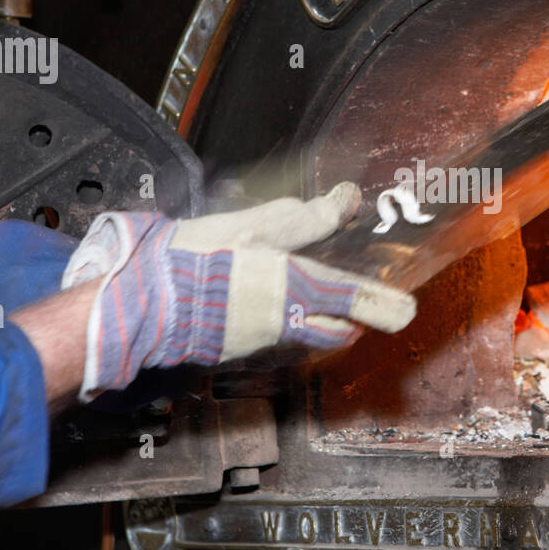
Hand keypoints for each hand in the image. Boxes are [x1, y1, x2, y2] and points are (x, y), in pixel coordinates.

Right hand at [60, 182, 413, 399]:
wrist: (142, 302)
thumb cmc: (196, 258)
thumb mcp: (254, 226)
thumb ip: (305, 217)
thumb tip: (346, 200)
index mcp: (293, 286)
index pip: (351, 297)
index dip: (380, 304)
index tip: (406, 311)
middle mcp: (284, 320)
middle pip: (332, 330)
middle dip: (351, 323)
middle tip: (361, 315)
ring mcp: (258, 340)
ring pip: (299, 333)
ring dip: (311, 321)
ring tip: (305, 301)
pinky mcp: (233, 349)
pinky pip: (266, 336)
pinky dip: (272, 324)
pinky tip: (252, 305)